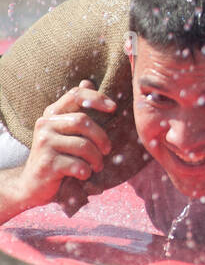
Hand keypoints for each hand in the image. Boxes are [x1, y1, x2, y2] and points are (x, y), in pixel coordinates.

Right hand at [13, 80, 116, 209]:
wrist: (32, 184)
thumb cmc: (56, 156)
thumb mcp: (64, 131)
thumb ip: (75, 110)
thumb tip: (87, 80)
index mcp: (52, 114)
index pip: (75, 95)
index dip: (97, 97)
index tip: (113, 107)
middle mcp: (45, 124)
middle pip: (83, 121)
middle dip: (101, 138)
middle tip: (106, 151)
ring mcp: (44, 143)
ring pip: (83, 146)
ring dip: (96, 159)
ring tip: (96, 167)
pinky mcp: (47, 163)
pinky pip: (78, 165)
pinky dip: (86, 172)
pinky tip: (83, 175)